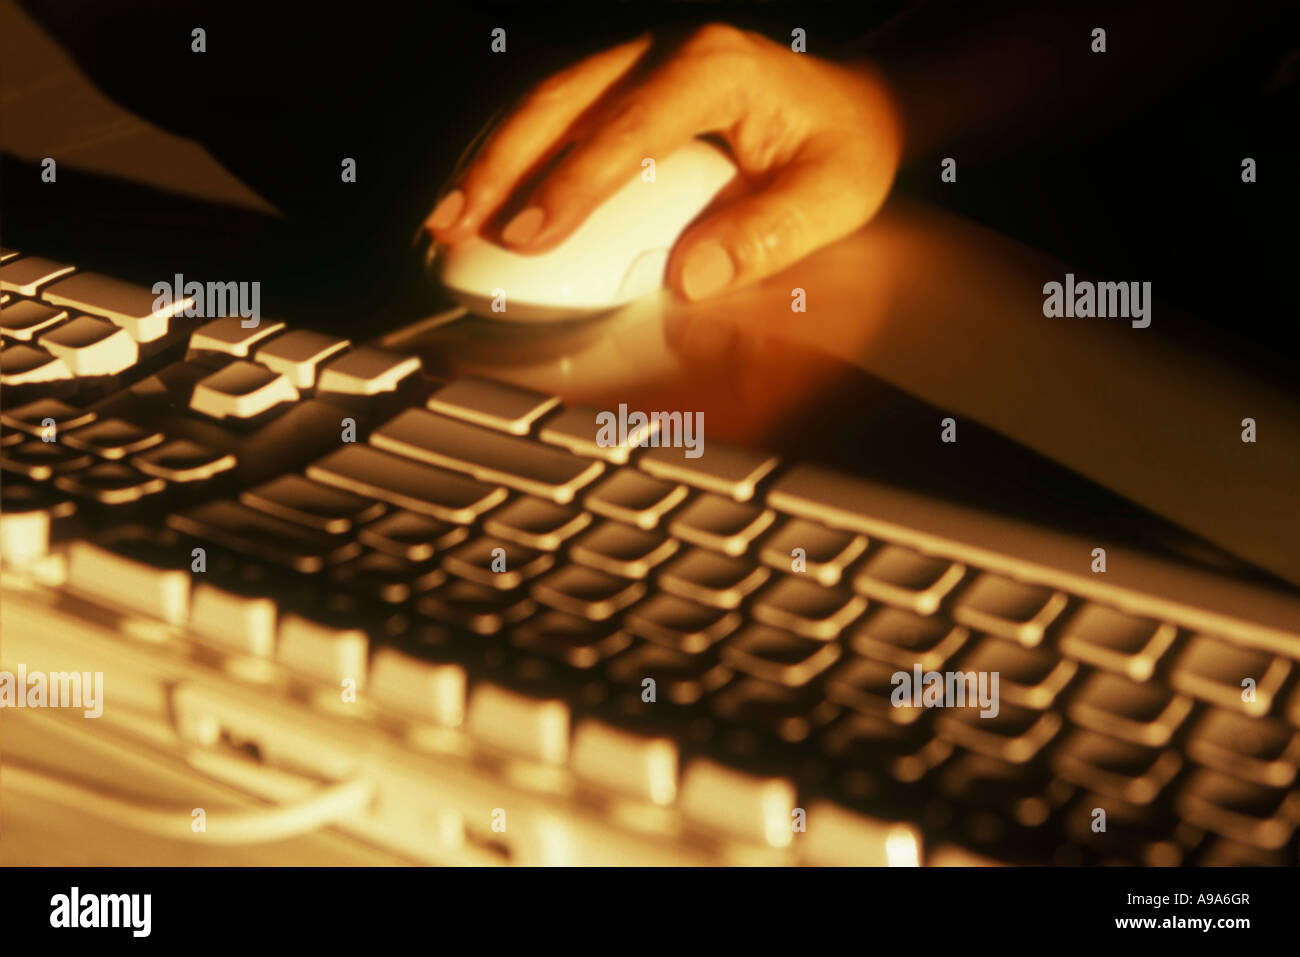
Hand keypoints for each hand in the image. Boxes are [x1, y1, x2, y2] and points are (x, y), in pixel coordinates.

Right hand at [425, 24, 901, 300]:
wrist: (854, 105)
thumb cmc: (844, 148)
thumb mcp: (833, 196)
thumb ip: (768, 236)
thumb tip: (690, 278)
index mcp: (716, 69)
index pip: (626, 128)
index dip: (570, 184)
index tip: (527, 236)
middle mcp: (666, 51)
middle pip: (560, 101)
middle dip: (500, 168)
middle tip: (457, 230)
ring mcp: (638, 61)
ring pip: (544, 103)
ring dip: (490, 161)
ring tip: (445, 220)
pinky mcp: (624, 85)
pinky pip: (555, 115)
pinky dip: (512, 157)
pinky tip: (480, 199)